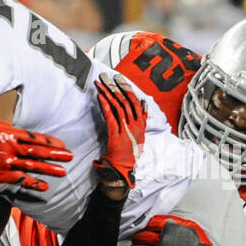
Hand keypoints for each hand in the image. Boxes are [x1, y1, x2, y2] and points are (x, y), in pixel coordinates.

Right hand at [0, 116, 71, 190]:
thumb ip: (2, 123)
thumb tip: (12, 120)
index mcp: (9, 133)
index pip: (34, 137)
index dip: (50, 142)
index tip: (62, 145)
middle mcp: (11, 147)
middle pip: (38, 151)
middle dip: (55, 154)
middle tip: (70, 157)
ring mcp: (6, 162)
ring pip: (33, 166)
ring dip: (49, 169)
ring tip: (63, 172)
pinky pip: (20, 179)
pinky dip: (33, 183)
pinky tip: (44, 187)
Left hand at [93, 72, 145, 191]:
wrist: (123, 169)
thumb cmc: (128, 154)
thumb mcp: (140, 135)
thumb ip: (143, 119)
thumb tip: (144, 103)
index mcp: (141, 124)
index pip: (136, 101)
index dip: (127, 89)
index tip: (120, 78)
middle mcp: (135, 125)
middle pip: (126, 101)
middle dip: (116, 87)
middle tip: (107, 76)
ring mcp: (126, 130)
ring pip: (118, 106)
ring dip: (109, 93)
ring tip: (101, 83)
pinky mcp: (116, 135)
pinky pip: (111, 117)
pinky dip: (106, 106)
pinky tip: (100, 97)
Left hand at [124, 215, 245, 245]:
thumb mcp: (194, 232)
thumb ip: (179, 225)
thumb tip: (167, 222)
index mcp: (173, 230)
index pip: (155, 223)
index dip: (149, 224)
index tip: (146, 225)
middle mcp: (164, 241)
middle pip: (145, 235)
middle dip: (139, 235)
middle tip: (136, 236)